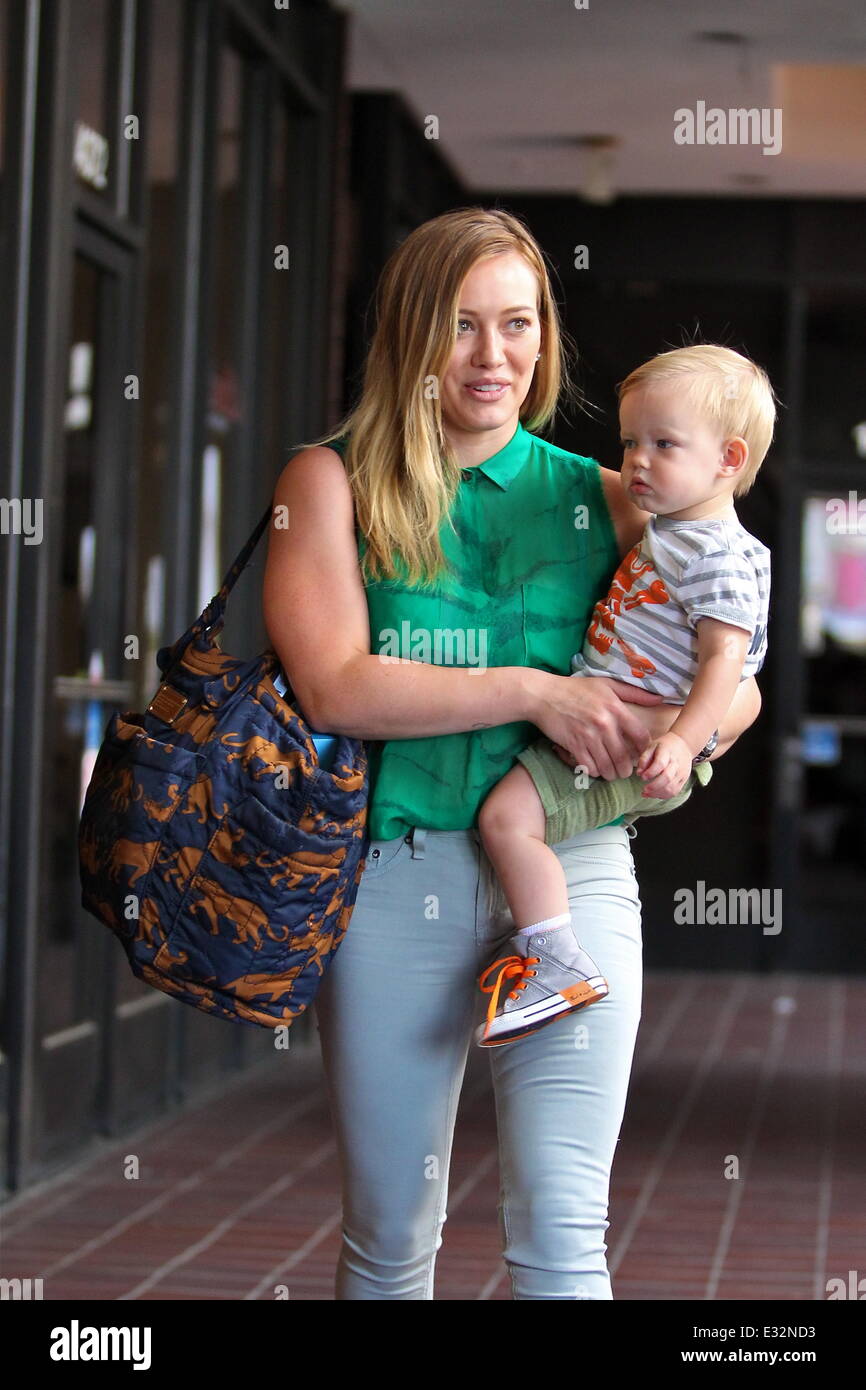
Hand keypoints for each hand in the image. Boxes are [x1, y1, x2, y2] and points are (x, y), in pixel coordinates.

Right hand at [534, 673, 663, 780]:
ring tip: (611, 773)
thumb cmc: (575, 688)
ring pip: (608, 767)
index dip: (643, 750)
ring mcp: (588, 736)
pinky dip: (594, 771)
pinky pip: (589, 767)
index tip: (639, 754)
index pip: (641, 737)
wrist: (543, 695)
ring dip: (611, 774)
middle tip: (625, 771)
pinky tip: (594, 767)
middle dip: (627, 769)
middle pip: (625, 758)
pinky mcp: (573, 745)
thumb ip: (634, 692)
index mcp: (616, 709)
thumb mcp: (606, 684)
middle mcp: (604, 724)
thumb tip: (659, 698)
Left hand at [635, 731, 692, 798]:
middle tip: (644, 789)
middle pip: (667, 778)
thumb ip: (644, 759)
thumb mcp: (652, 746)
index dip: (651, 772)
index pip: (660, 763)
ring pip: (671, 787)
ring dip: (657, 793)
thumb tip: (639, 773)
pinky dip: (664, 795)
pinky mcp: (684, 780)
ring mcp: (682, 772)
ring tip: (646, 793)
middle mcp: (676, 763)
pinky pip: (675, 791)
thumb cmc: (665, 746)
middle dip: (654, 786)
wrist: (685, 745)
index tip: (642, 777)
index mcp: (667, 752)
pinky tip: (654, 794)